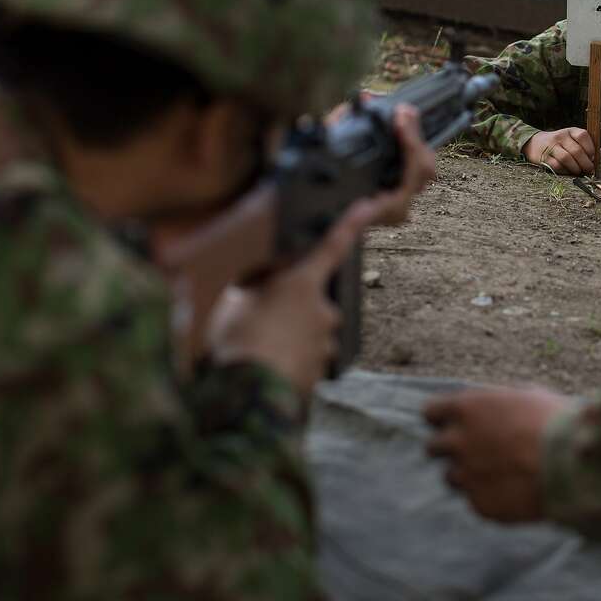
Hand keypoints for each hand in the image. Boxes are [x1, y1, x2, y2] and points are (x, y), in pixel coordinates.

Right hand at [208, 106, 435, 394]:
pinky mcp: (321, 370)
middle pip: (311, 302)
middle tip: (258, 323)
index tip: (371, 205)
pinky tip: (265, 370)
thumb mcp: (230, 306)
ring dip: (287, 339)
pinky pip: (304, 361)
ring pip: (307, 334)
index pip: (333, 245)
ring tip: (255, 352)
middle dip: (290, 309)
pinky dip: (287, 363)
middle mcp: (323, 310)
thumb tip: (242, 294)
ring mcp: (325, 343)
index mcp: (301, 284)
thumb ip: (244, 294)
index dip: (353, 223)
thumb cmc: (238, 344)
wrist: (251, 395)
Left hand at [424, 387, 571, 521]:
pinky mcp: (480, 504)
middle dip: (449, 449)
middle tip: (474, 452)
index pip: (430, 412)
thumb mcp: (528, 397)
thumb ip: (499, 405)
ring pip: (451, 477)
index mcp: (467, 408)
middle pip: (432, 448)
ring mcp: (467, 475)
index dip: (442, 418)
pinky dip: (490, 497)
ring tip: (501, 474)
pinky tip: (515, 491)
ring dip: (469, 475)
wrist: (574, 465)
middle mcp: (458, 441)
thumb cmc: (557, 423)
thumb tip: (495, 410)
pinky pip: (476, 501)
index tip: (454, 424)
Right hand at [523, 128, 596, 174]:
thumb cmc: (560, 144)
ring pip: (567, 158)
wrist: (535, 144)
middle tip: (589, 170)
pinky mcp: (544, 157)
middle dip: (586, 163)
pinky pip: (557, 166)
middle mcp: (560, 136)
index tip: (593, 157)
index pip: (583, 135)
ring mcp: (551, 146)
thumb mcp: (572, 140)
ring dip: (576, 168)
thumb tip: (600, 154)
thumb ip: (587, 146)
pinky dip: (565, 171)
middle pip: (577, 150)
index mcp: (570, 131)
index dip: (590, 148)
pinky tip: (568, 172)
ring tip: (579, 172)